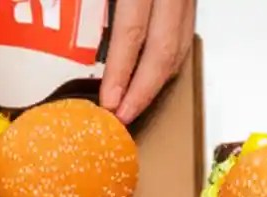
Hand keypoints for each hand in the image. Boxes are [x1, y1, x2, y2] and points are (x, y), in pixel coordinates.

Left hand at [100, 0, 195, 123]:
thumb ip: (92, 9)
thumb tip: (75, 39)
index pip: (132, 34)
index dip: (121, 73)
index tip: (110, 102)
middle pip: (163, 51)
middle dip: (144, 91)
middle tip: (124, 115)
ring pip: (179, 47)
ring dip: (158, 81)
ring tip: (135, 102)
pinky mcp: (191, 0)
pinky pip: (184, 34)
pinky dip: (168, 60)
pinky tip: (152, 71)